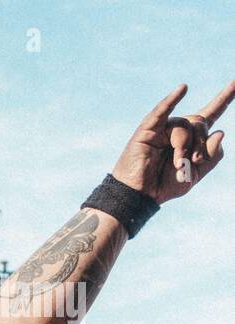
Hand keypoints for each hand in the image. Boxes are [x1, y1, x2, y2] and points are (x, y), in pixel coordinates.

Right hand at [112, 82, 234, 204]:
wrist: (140, 194)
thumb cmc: (164, 185)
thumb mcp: (196, 173)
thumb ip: (213, 155)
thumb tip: (220, 131)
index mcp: (192, 137)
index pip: (211, 113)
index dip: (224, 99)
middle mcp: (178, 128)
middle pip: (201, 123)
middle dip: (201, 144)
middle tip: (193, 162)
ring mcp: (162, 127)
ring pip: (184, 125)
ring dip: (185, 145)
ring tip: (178, 163)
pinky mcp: (148, 129)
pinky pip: (162, 111)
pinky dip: (172, 100)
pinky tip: (183, 88)